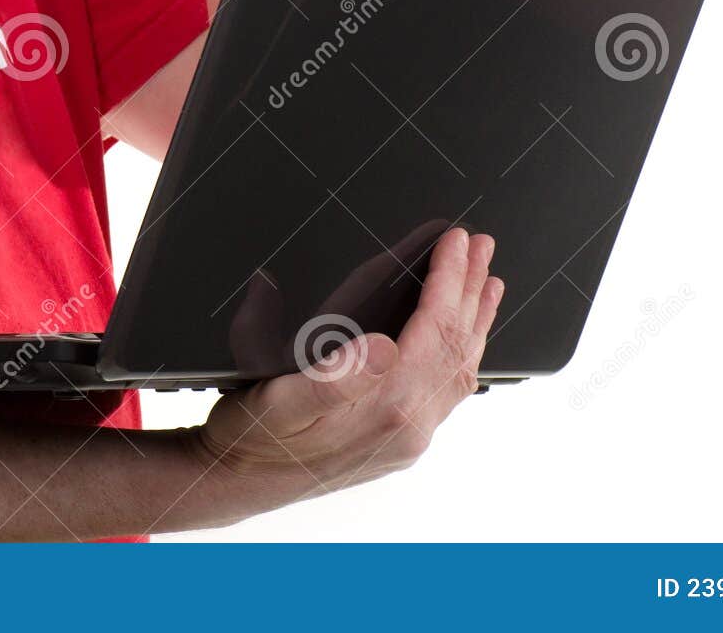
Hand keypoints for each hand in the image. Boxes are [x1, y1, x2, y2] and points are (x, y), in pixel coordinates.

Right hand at [193, 228, 502, 514]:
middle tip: (481, 246)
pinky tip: (461, 340)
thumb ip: (333, 379)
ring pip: (460, 369)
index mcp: (385, 407)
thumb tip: (383, 348)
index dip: (449, 279)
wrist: (236, 481)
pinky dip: (462, 353)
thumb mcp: (278, 399)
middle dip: (470, 289)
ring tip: (486, 283)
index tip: (457, 240)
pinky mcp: (400, 441)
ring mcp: (408, 436)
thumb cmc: (252, 436)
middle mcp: (408, 426)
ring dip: (474, 320)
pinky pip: (448, 391)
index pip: (436, 330)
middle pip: (457, 346)